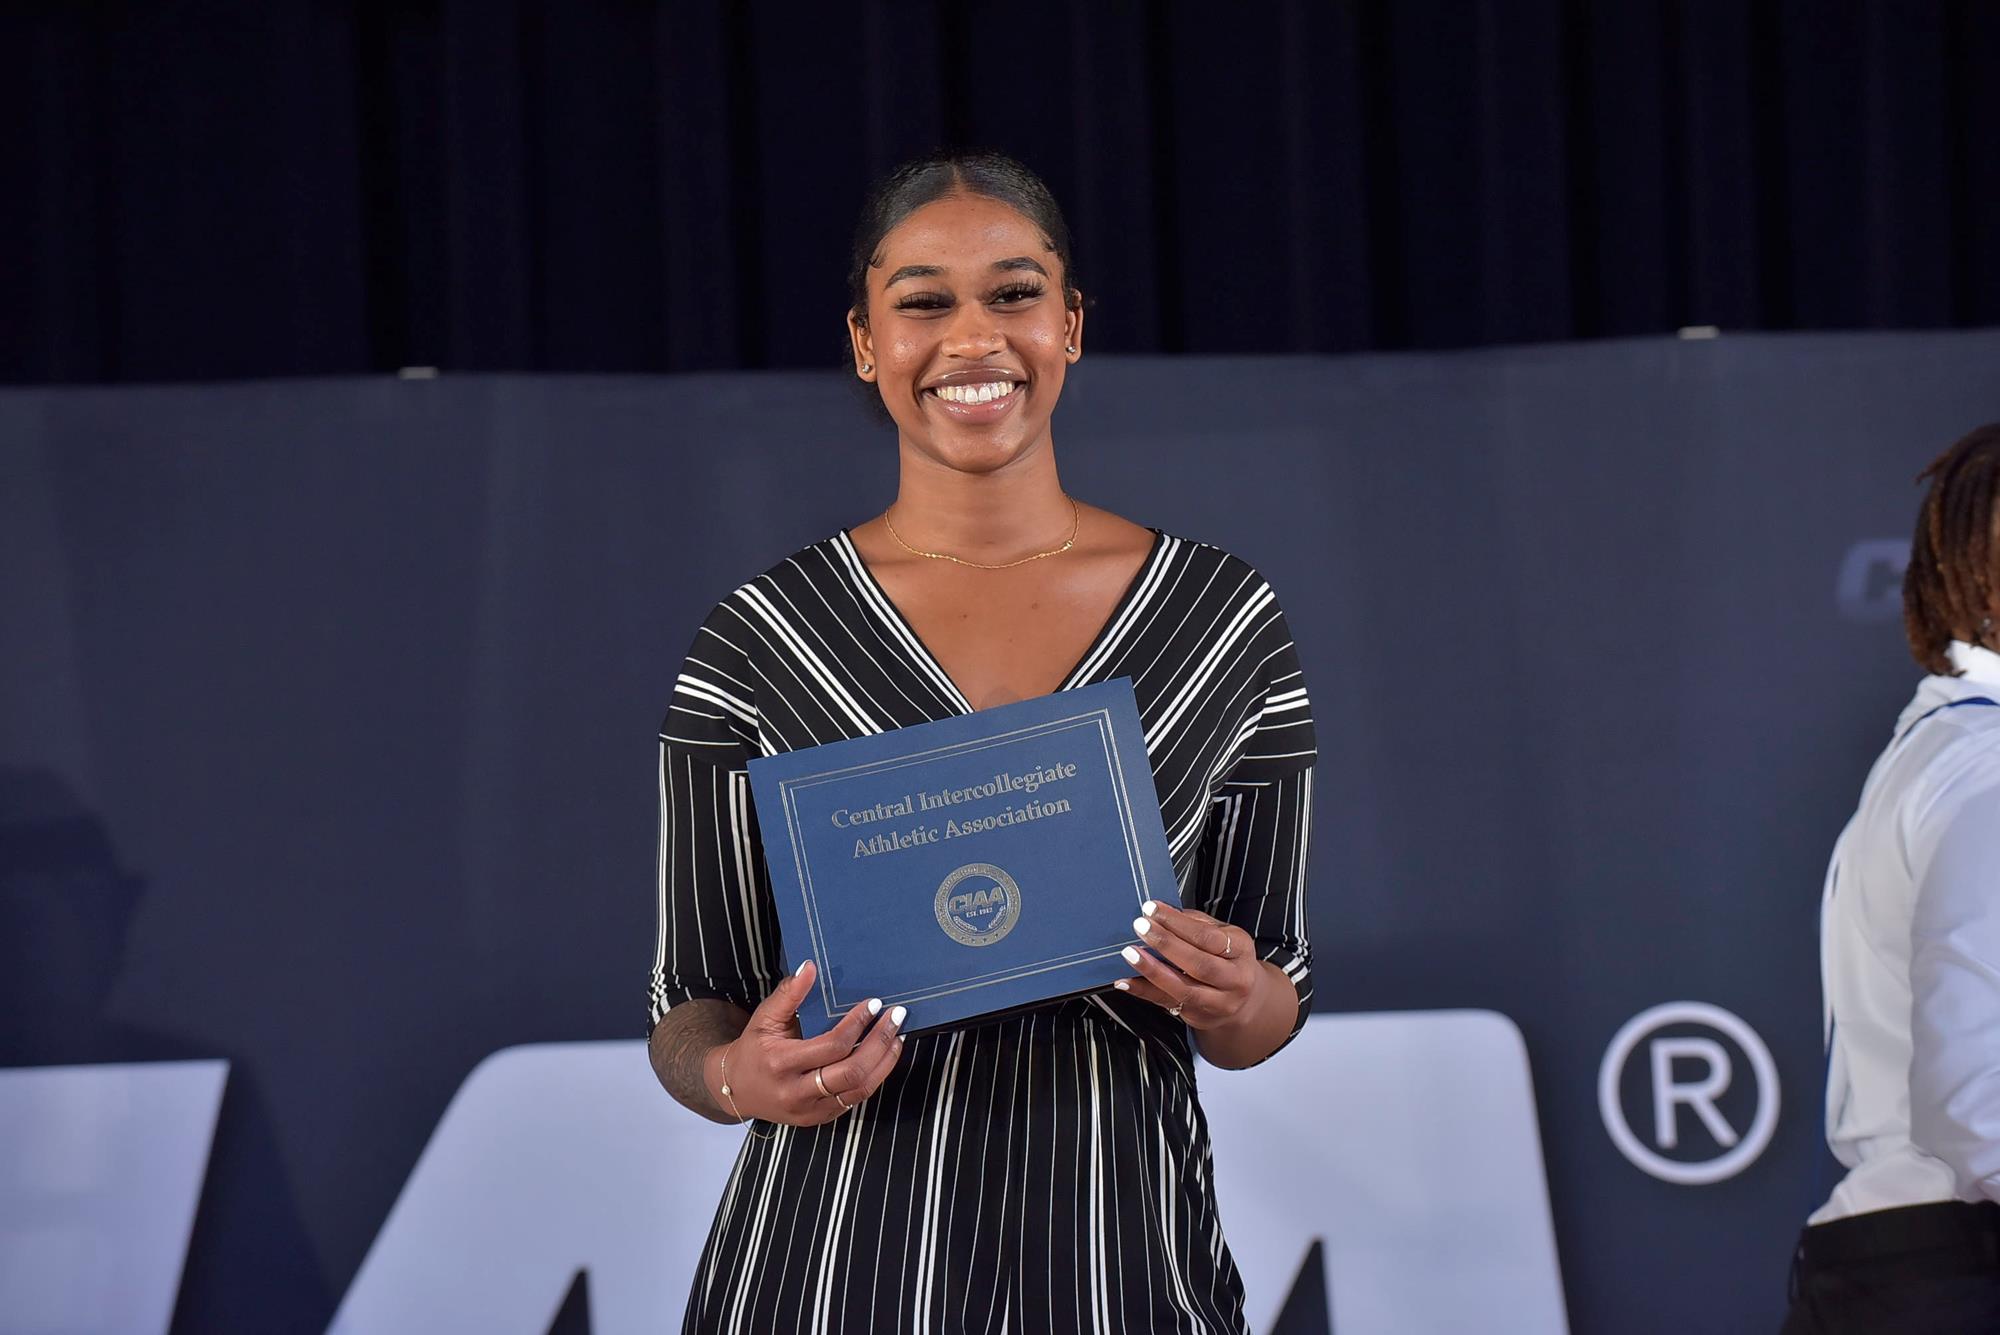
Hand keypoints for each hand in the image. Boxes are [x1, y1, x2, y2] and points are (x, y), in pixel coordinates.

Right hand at [707, 961, 905, 1126]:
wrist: (735, 1089)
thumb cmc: (753, 1048)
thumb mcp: (765, 1017)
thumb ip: (789, 993)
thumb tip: (810, 967)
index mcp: (782, 1063)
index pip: (832, 1046)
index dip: (858, 1024)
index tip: (874, 1004)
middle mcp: (797, 1092)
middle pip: (851, 1072)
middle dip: (880, 1043)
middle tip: (896, 1018)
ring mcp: (810, 1111)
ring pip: (858, 1091)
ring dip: (884, 1063)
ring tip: (897, 1038)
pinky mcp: (819, 1119)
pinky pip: (854, 1100)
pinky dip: (873, 1078)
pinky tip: (882, 1058)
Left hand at [1116, 902, 1257, 1030]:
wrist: (1243, 1000)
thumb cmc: (1227, 959)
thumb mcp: (1223, 935)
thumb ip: (1195, 923)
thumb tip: (1162, 912)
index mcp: (1240, 950)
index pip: (1207, 936)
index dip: (1178, 922)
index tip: (1153, 909)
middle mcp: (1234, 979)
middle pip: (1198, 963)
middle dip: (1166, 944)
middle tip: (1141, 927)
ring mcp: (1218, 1002)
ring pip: (1183, 988)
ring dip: (1152, 970)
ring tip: (1131, 953)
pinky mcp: (1198, 1016)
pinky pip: (1166, 1002)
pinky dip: (1143, 991)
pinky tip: (1126, 980)